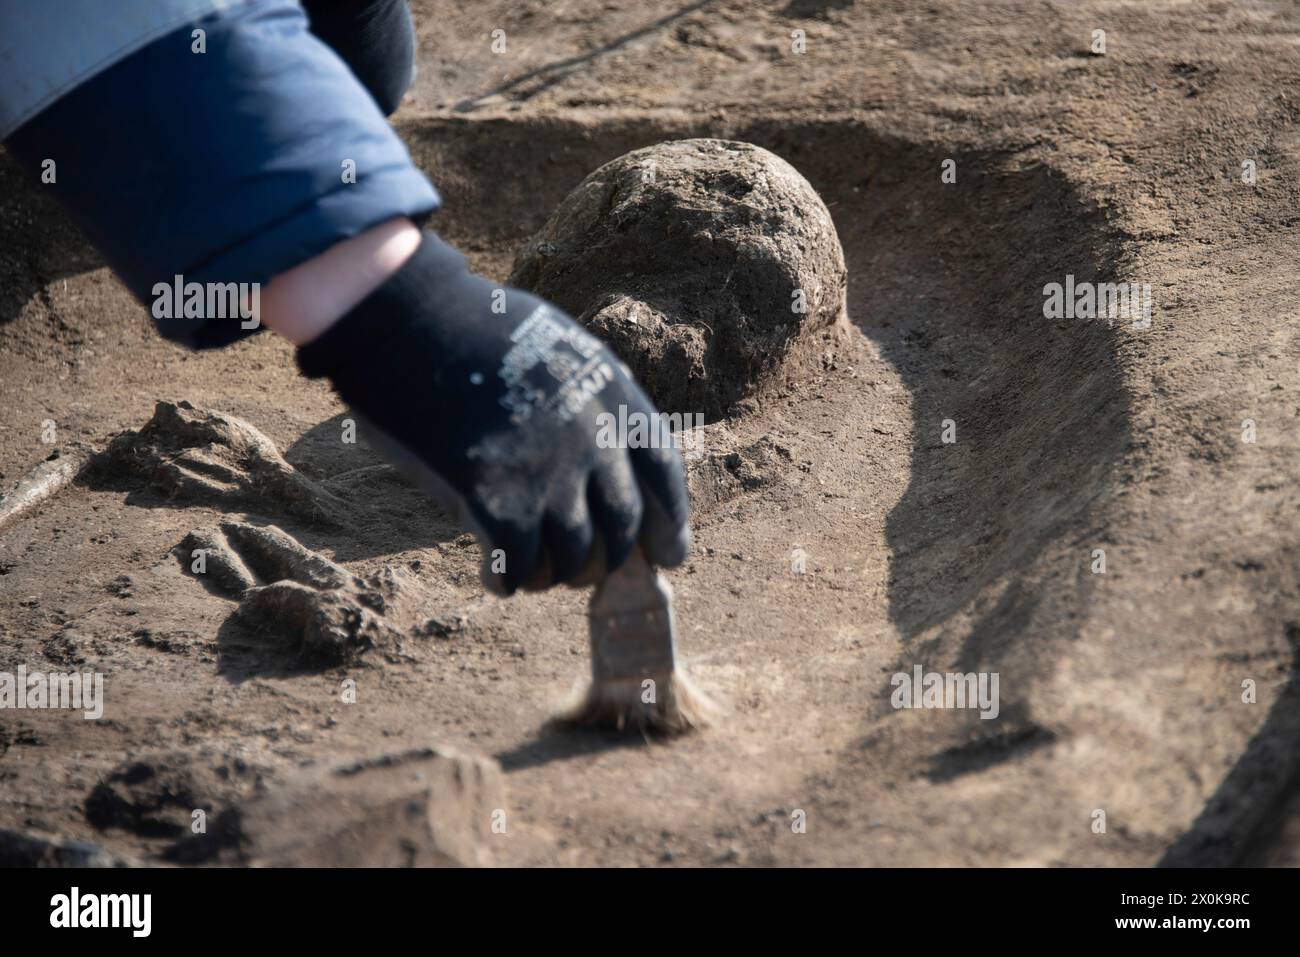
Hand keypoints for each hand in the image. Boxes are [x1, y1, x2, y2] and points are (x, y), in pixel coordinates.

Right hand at [296, 232, 691, 594]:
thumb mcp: (562, 351)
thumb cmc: (476, 330)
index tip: (667, 555)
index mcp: (615, 397)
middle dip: (609, 560)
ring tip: (538, 574)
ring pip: (572, 557)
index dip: (670, 524)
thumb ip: (589, 407)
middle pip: (622, 528)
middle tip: (587, 571)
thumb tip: (602, 469)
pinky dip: (509, 579)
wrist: (412, 321)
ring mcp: (547, 472)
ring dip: (557, 574)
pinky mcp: (495, 499)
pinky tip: (496, 578)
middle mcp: (593, 440)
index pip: (665, 475)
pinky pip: (516, 564)